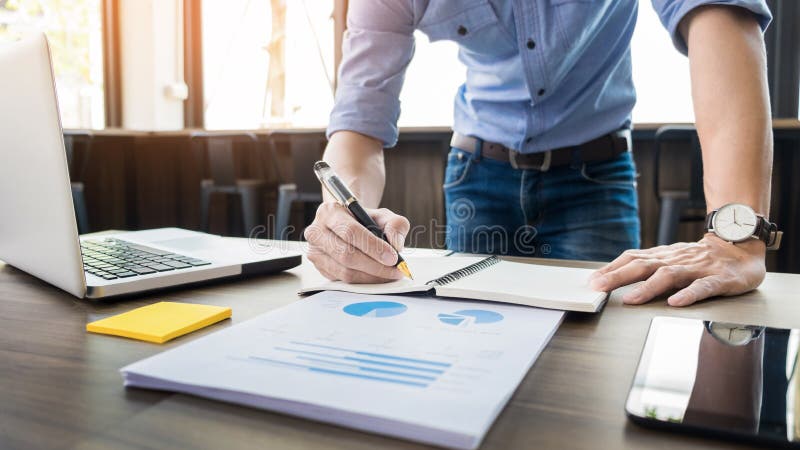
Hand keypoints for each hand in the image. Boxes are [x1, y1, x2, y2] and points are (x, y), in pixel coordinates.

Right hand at [304, 202, 410, 282]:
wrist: (348, 224)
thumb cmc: (363, 219)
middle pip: (346, 255)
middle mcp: (317, 231)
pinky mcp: (319, 268)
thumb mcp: (383, 215)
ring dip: (371, 277)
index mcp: (330, 212)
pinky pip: (343, 280)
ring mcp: (315, 252)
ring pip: (344, 272)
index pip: (350, 232)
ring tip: (390, 275)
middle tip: (395, 270)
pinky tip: (377, 276)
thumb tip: (395, 246)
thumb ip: (395, 225)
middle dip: (375, 266)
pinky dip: (363, 281)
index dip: (373, 247)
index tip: (393, 257)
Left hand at [589, 234, 765, 305]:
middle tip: (598, 288)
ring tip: (630, 299)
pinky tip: (675, 302)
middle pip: (643, 266)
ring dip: (648, 287)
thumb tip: (611, 276)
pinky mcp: (719, 279)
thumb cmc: (699, 257)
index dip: (611, 269)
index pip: (632, 258)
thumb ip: (646, 266)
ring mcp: (697, 269)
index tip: (591, 281)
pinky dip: (688, 294)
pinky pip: (702, 287)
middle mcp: (675, 260)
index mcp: (663, 256)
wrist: (740, 245)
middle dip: (618, 277)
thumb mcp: (669, 258)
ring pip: (669, 275)